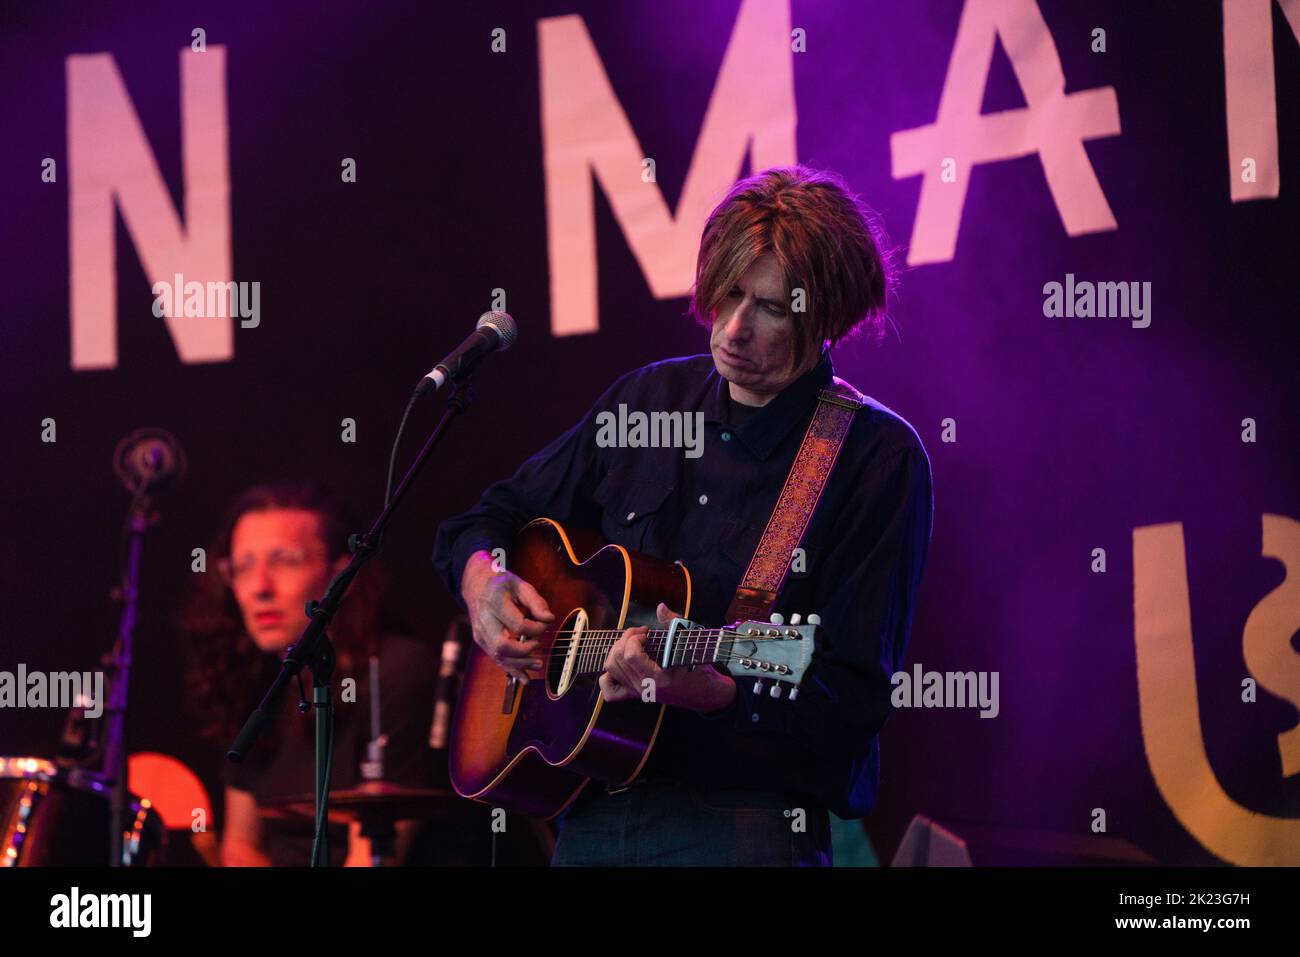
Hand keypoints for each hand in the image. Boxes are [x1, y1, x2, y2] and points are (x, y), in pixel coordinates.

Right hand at [461, 550, 554, 684]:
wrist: (475, 586)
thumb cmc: (501, 585)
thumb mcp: (520, 585)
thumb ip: (536, 602)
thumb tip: (549, 619)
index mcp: (494, 602)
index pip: (517, 624)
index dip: (536, 628)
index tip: (545, 623)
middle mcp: (484, 620)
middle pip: (502, 645)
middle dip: (524, 652)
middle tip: (538, 646)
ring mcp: (480, 633)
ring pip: (498, 656)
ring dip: (520, 665)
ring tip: (538, 664)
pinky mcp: (481, 642)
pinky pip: (496, 659)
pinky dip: (511, 670)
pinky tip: (525, 678)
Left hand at [598, 602, 736, 713]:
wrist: (705, 693)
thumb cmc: (699, 668)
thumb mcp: (690, 644)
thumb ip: (674, 623)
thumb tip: (660, 607)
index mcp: (658, 679)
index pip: (630, 655)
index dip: (634, 638)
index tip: (647, 632)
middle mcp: (644, 688)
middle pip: (616, 659)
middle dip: (625, 639)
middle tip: (640, 633)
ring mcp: (638, 693)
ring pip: (610, 669)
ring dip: (617, 650)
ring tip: (632, 643)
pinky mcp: (636, 695)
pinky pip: (610, 691)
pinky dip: (608, 676)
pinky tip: (621, 664)